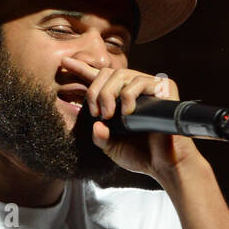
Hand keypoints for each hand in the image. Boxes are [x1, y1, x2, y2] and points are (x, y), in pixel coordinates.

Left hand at [60, 54, 206, 182]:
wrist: (164, 165)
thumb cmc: (141, 156)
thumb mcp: (111, 148)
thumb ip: (100, 137)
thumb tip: (96, 125)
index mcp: (119, 99)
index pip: (100, 78)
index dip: (82, 69)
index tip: (64, 63)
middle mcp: (134, 89)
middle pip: (107, 73)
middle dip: (95, 91)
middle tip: (96, 112)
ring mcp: (149, 86)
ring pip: (121, 74)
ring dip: (108, 93)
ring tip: (109, 115)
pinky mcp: (163, 87)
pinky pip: (140, 81)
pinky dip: (128, 96)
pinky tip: (127, 112)